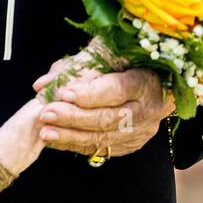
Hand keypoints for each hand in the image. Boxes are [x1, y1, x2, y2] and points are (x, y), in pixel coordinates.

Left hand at [31, 58, 175, 159]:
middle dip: (74, 117)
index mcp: (145, 80)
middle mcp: (147, 110)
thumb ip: (79, 64)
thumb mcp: (110, 53)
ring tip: (45, 131)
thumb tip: (43, 83)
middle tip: (47, 114)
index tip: (64, 93)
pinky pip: (101, 148)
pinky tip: (56, 140)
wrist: (158, 84)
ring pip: (104, 138)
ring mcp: (141, 131)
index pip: (118, 89)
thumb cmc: (129, 61)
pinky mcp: (132, 144)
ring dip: (70, 136)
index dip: (90, 94)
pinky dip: (75, 144)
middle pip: (108, 118)